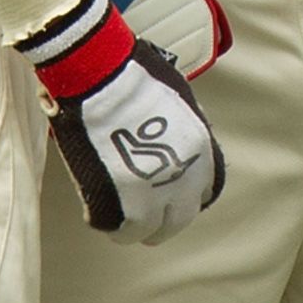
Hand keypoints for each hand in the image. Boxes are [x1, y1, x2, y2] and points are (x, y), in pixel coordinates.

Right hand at [16, 0, 223, 243]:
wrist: (97, 70)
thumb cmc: (130, 70)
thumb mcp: (176, 95)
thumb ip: (181, 127)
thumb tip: (171, 140)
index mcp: (201, 151)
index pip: (204, 192)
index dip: (184, 194)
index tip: (169, 194)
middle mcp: (182, 178)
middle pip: (178, 219)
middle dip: (161, 218)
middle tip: (143, 212)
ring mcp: (151, 194)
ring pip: (147, 232)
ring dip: (132, 225)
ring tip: (117, 212)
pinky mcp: (118, 202)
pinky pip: (117, 229)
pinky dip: (107, 221)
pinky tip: (97, 207)